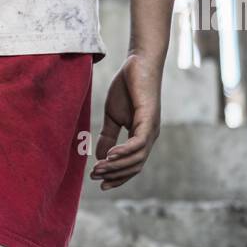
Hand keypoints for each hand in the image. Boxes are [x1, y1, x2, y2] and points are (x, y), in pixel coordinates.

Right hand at [92, 53, 161, 189]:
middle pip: (135, 166)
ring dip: (117, 166)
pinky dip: (124, 151)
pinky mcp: (149, 119)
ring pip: (137, 158)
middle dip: (114, 174)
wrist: (137, 64)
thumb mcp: (112, 116)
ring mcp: (151, 128)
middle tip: (94, 175)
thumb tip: (101, 157)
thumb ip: (108, 136)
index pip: (132, 164)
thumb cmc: (126, 88)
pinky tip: (110, 155)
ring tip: (98, 167)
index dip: (117, 176)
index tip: (99, 183)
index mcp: (142, 137)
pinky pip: (137, 143)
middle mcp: (149, 136)